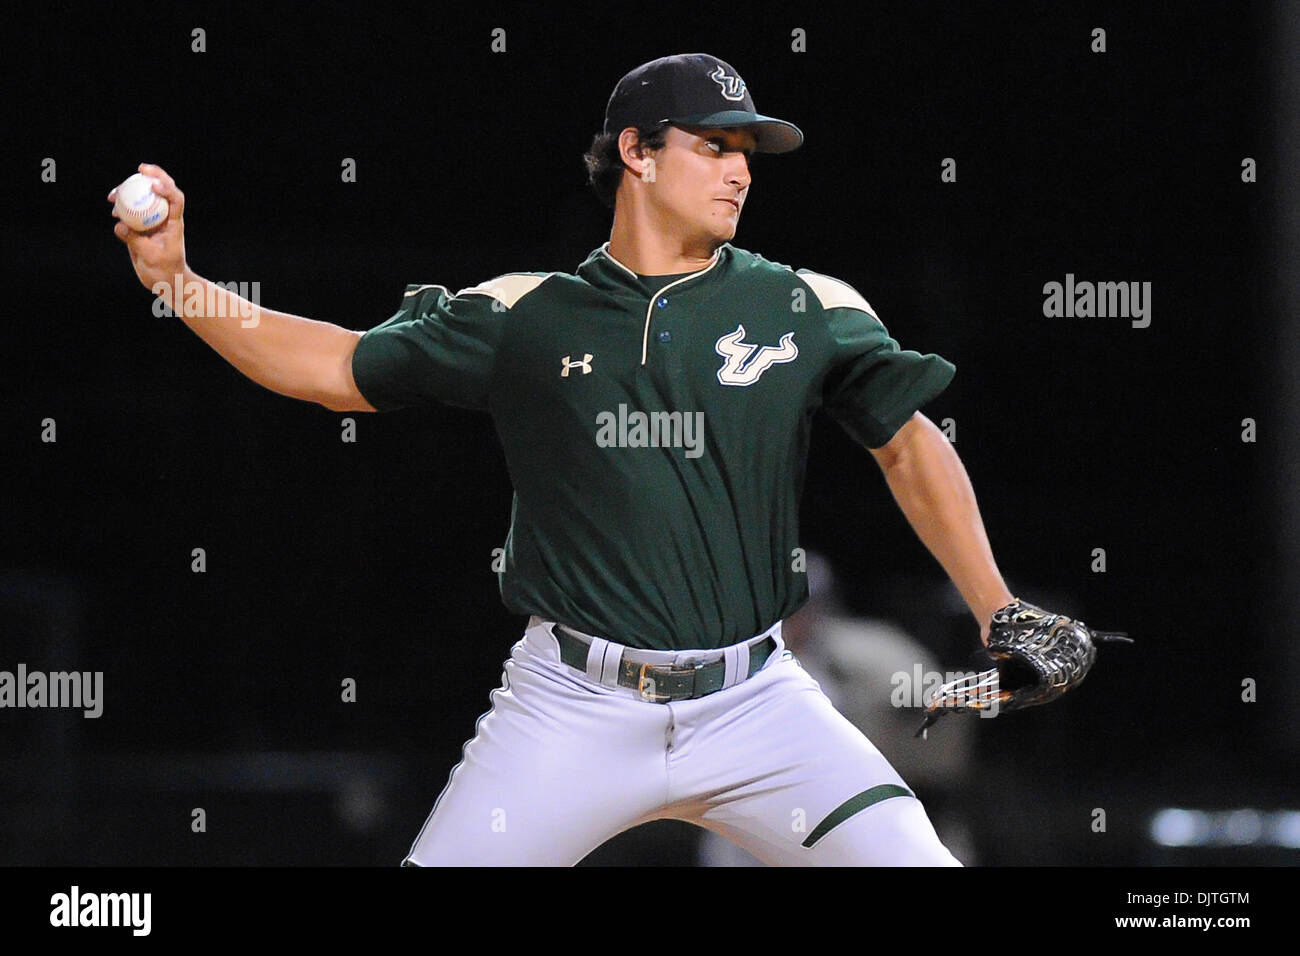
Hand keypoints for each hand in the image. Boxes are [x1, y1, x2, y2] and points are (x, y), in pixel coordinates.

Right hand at [108, 163, 187, 295]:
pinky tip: (113, 207)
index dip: (166, 188)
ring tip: (114, 194)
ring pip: (144, 198)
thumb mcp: (150, 256)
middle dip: (153, 175)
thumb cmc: (164, 271)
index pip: (175, 199)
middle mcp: (164, 217)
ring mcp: (152, 220)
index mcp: (174, 222)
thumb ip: (135, 239)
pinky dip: (122, 206)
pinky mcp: (141, 226)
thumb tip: (119, 224)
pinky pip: (131, 211)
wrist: (164, 281)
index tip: (152, 184)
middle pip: (162, 190)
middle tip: (140, 168)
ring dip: (131, 190)